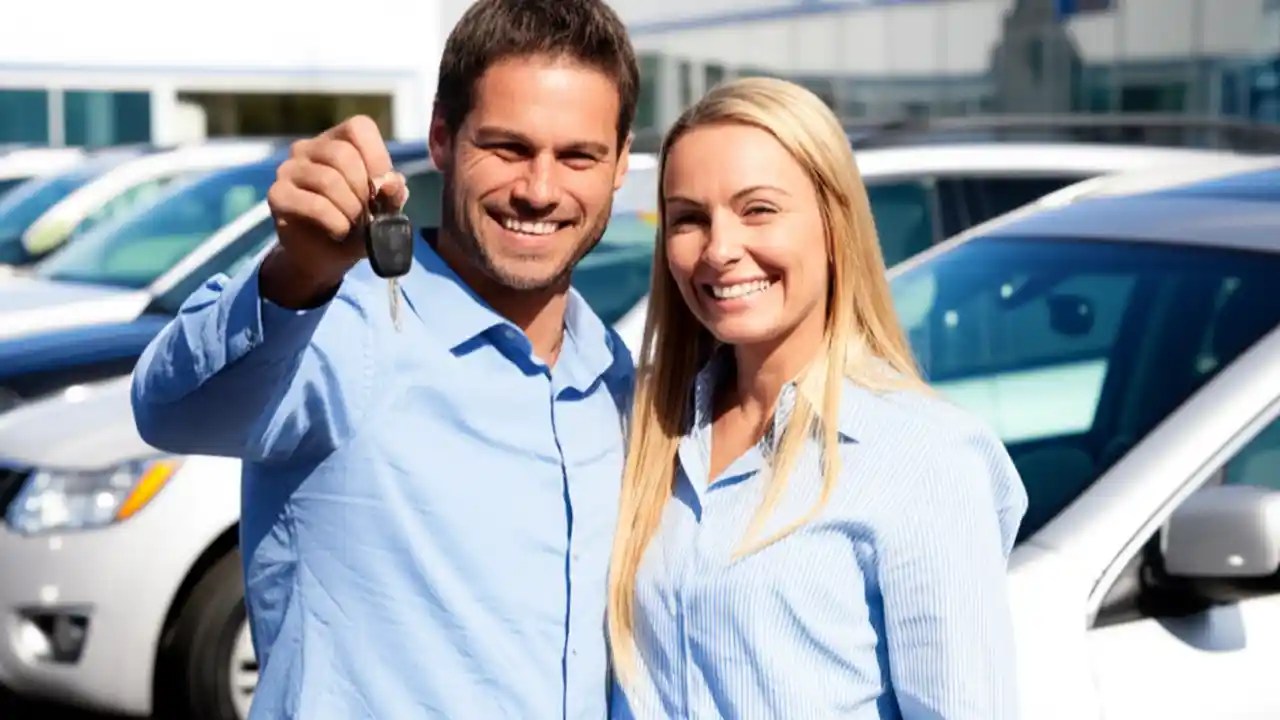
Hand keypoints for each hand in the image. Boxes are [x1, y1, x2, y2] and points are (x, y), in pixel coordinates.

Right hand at [262, 115, 409, 307]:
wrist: (324, 255)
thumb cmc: (355, 224)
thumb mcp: (383, 210)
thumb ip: (392, 194)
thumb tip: (392, 183)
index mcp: (338, 141)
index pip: (358, 127)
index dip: (377, 156)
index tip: (384, 187)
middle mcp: (309, 148)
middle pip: (343, 154)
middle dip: (363, 189)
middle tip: (367, 211)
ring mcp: (289, 169)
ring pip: (328, 179)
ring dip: (350, 208)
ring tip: (353, 223)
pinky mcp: (278, 195)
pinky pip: (313, 204)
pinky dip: (335, 221)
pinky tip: (339, 231)